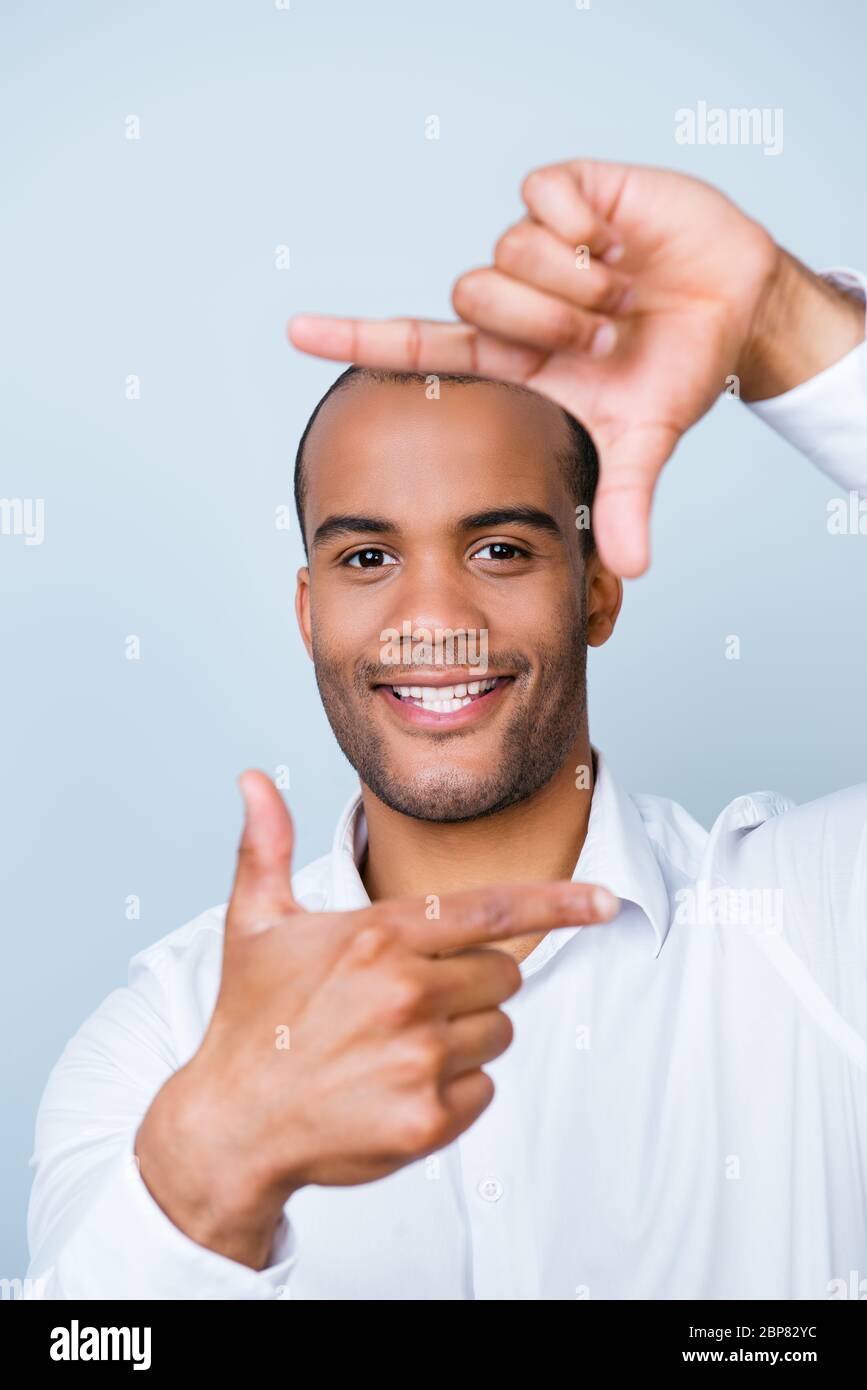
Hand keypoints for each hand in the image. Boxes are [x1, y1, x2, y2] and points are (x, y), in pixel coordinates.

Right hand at [135, 772, 618, 1267]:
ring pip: (499, 1030)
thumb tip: (255, 779)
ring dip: (464, 1036)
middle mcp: (406, 991)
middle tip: (404, 1002)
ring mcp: (420, 1058)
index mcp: (378, 935)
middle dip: (469, 983)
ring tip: (395, 1046)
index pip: (492, 908)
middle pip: (503, 974)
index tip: (607, 900)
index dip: (559, 902)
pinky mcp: (429, 1119)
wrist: (232, 1127)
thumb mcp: (254, 924)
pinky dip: (455, 1090)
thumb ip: (266, 846)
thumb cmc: (252, 1018)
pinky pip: (485, 1088)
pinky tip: (397, 1089)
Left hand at [288, 159, 785, 576]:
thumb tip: (631, 572)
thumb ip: (626, 501)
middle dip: (545, 323)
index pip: (418, 344)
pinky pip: (542, 197)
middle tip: (605, 336)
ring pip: (506, 250)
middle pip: (470, 293)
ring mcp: (538, 244)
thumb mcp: (646, 439)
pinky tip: (618, 239)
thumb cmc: (677, 368)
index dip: (358, 338)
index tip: (295, 332)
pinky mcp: (570, 191)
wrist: (739, 304)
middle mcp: (512, 298)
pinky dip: (584, 225)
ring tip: (623, 294)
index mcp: (512, 357)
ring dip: (575, 283)